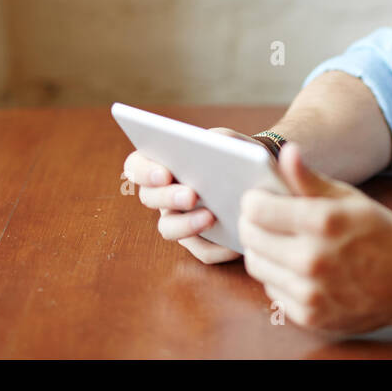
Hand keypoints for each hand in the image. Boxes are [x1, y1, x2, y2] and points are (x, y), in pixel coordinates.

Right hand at [123, 143, 242, 264]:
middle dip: (168, 197)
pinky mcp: (201, 242)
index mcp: (160, 163)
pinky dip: (217, 248)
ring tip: (211, 217)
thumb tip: (213, 149)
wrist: (256, 177)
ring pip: (168, 229)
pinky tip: (232, 242)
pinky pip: (202, 251)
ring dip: (186, 225)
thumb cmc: (235, 153)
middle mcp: (162, 195)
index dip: (144, 171)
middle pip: (149, 198)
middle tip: (191, 196)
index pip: (135, 166)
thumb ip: (217, 139)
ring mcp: (178, 220)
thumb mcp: (228, 140)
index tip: (165, 174)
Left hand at [238, 142, 391, 334]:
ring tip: (282, 242)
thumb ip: (310, 178)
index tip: (260, 199)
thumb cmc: (379, 232)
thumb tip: (286, 152)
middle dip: (254, 224)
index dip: (254, 200)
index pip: (256, 208)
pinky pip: (271, 290)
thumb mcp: (348, 197)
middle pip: (250, 237)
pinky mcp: (309, 316)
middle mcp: (313, 259)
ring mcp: (310, 292)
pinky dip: (279, 277)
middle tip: (266, 219)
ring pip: (256, 265)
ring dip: (263, 251)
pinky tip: (297, 268)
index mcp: (322, 221)